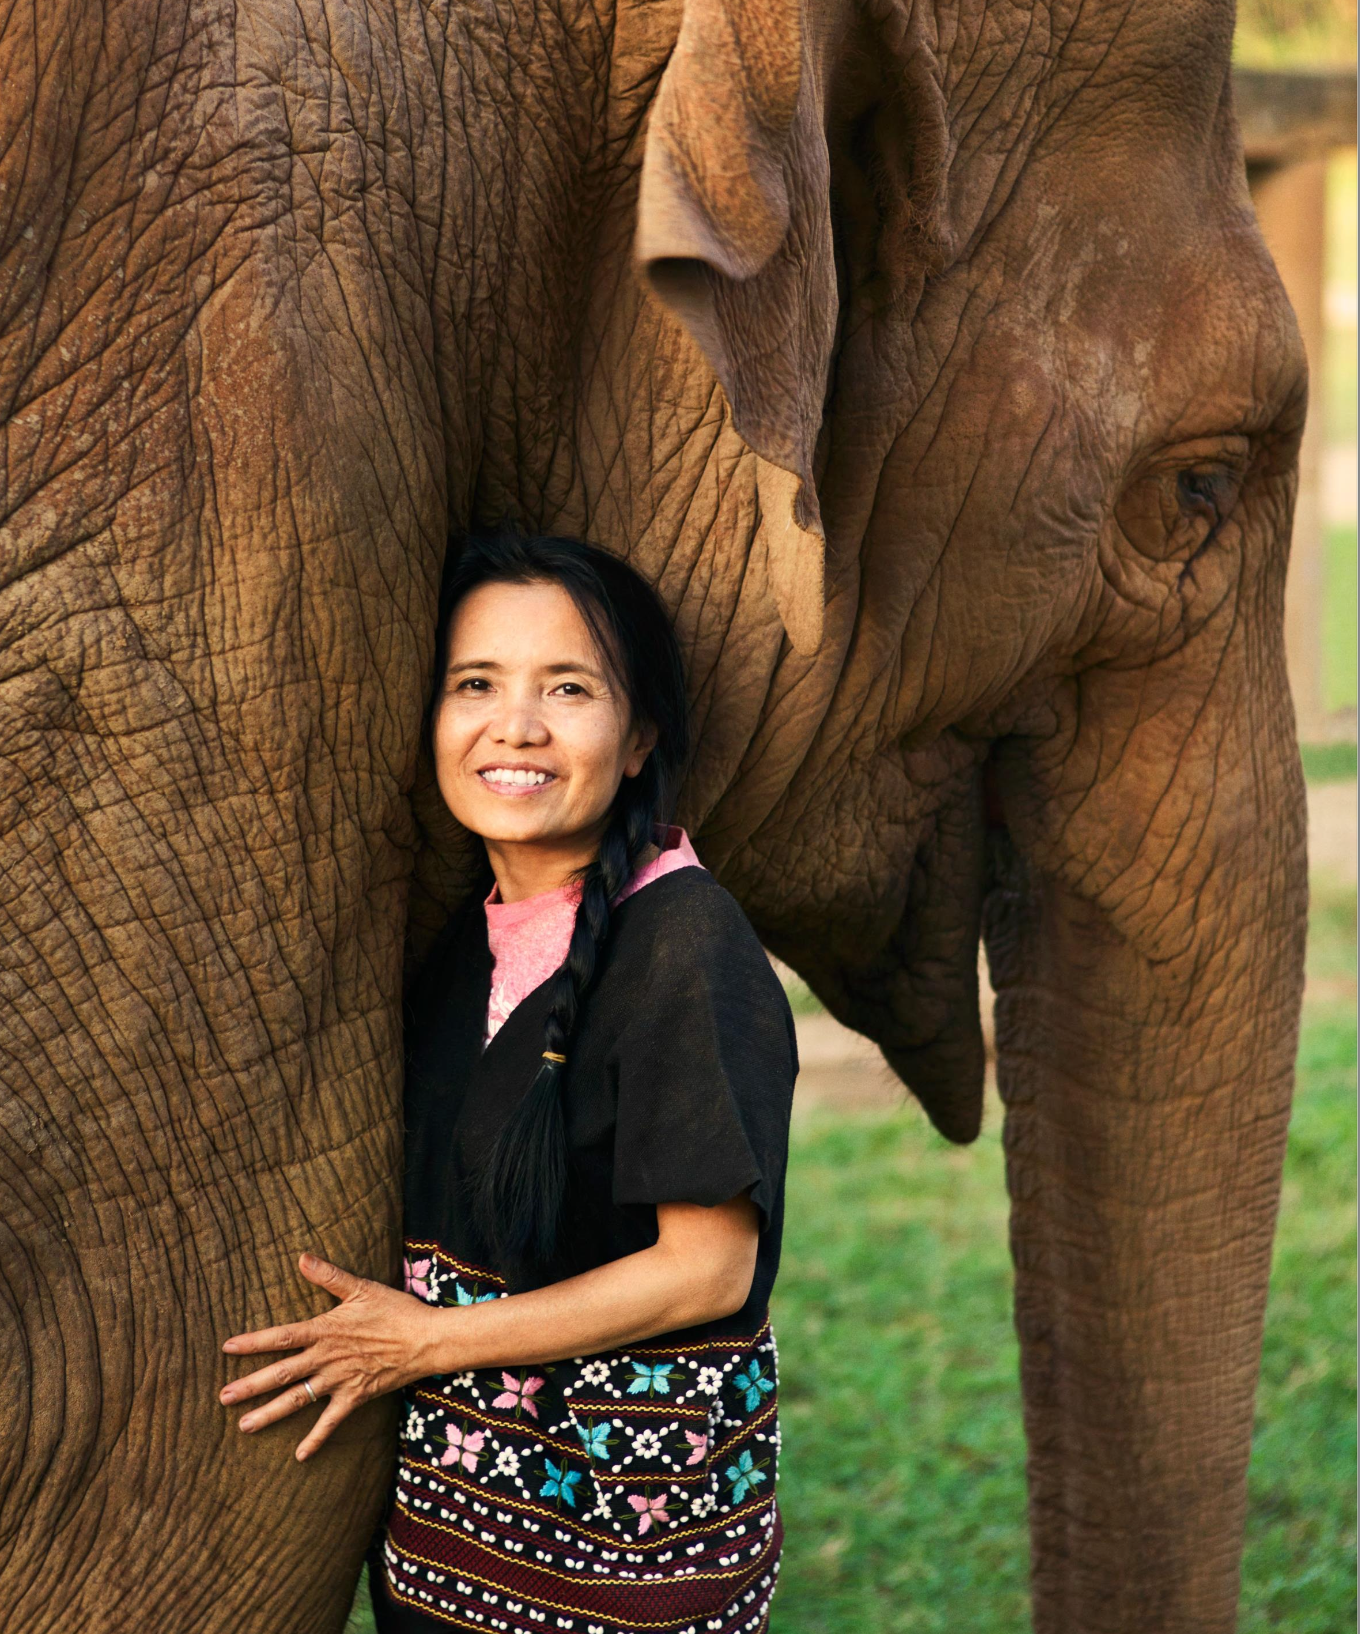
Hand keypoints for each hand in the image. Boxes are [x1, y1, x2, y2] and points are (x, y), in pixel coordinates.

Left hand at [219, 1253, 443, 1461]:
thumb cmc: (394, 1309)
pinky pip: (331, 1421)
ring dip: (270, 1413)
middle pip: (281, 1373)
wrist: (425, 1339)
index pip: (282, 1336)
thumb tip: (301, 1257)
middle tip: (222, 1397)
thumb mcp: (361, 1287)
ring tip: (244, 1426)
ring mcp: (340, 1380)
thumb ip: (329, 1275)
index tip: (227, 1348)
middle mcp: (327, 1357)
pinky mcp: (355, 1397)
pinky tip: (299, 1455)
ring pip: (298, 1399)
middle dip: (250, 1385)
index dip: (254, 1342)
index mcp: (325, 1329)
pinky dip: (315, 1439)